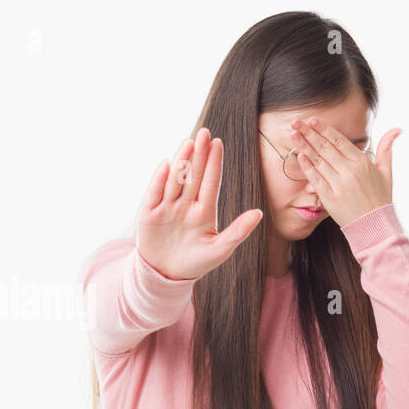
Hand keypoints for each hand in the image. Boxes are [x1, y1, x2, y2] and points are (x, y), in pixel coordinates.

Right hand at [136, 128, 262, 280]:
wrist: (167, 276)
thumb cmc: (197, 263)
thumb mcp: (220, 249)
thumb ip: (238, 231)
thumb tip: (259, 213)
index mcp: (204, 211)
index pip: (210, 183)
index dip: (214, 164)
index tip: (218, 143)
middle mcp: (185, 204)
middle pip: (193, 176)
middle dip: (199, 155)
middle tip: (205, 133)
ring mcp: (167, 207)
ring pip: (175, 181)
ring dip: (182, 162)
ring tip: (189, 143)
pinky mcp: (149, 213)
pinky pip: (154, 193)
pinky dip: (160, 180)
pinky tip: (167, 165)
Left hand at [290, 117, 399, 227]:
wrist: (376, 226)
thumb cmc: (380, 199)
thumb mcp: (386, 172)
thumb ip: (387, 148)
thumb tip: (396, 130)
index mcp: (362, 163)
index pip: (339, 140)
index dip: (324, 129)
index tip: (312, 120)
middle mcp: (350, 171)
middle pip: (325, 147)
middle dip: (309, 133)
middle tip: (296, 122)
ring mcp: (339, 185)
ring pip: (318, 161)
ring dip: (304, 146)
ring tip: (293, 134)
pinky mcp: (330, 198)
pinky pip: (316, 179)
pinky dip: (307, 167)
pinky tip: (300, 156)